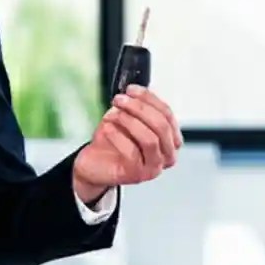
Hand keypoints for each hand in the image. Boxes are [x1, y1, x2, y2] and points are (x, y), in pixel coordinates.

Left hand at [73, 85, 182, 202]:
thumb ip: (137, 106)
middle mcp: (166, 155)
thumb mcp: (127, 118)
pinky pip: (132, 152)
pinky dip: (118, 136)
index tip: (131, 89)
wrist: (95, 162)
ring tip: (113, 114)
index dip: (149, 99)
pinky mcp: (138, 175)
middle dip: (139, 108)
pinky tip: (107, 128)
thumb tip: (137, 91)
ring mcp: (153, 167)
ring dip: (130, 121)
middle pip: (162, 126)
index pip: (167, 115)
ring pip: (150, 139)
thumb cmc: (113, 141)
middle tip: (120, 100)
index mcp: (169, 139)